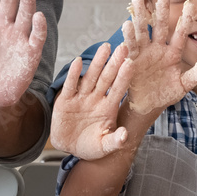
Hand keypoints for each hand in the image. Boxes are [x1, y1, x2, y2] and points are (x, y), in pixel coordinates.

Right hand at [51, 43, 132, 160]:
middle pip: (106, 78)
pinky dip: (74, 75)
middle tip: (123, 47)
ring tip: (105, 48)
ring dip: (97, 63)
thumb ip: (115, 141)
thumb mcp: (104, 146)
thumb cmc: (90, 147)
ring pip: (90, 77)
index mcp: (108, 108)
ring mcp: (81, 98)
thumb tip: (125, 135)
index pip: (118, 89)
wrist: (69, 148)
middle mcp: (96, 99)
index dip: (124, 77)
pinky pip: (71, 86)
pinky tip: (78, 62)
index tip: (131, 63)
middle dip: (114, 63)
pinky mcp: (65, 100)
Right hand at [123, 0, 196, 114]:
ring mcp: (144, 52)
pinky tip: (127, 24)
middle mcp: (158, 48)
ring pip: (142, 30)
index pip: (180, 33)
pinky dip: (128, 36)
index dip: (185, 20)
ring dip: (140, 16)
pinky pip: (131, 46)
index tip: (191, 4)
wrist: (147, 104)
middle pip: (160, 24)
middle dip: (161, 7)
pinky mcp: (132, 59)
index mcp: (173, 53)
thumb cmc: (166, 93)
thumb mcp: (183, 85)